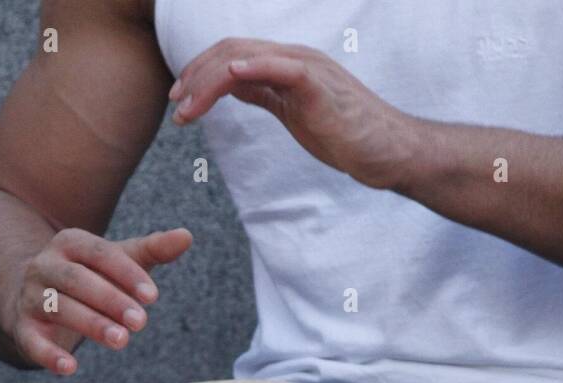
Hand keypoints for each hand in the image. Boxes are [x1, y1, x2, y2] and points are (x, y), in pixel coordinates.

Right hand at [6, 227, 192, 374]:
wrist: (30, 296)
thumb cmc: (88, 276)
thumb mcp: (118, 261)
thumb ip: (152, 249)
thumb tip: (186, 236)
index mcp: (70, 243)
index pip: (100, 254)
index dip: (127, 274)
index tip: (153, 296)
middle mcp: (45, 266)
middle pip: (77, 280)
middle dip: (110, 300)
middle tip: (141, 322)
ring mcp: (31, 297)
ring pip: (59, 308)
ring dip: (91, 324)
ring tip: (121, 341)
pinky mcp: (22, 328)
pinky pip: (32, 341)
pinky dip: (49, 355)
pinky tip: (70, 368)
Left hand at [169, 39, 409, 189]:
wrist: (386, 150)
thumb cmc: (344, 134)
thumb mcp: (293, 110)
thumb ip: (265, 92)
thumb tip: (234, 84)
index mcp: (285, 64)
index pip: (231, 55)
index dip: (199, 73)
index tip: (179, 99)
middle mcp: (293, 58)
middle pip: (231, 51)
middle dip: (195, 77)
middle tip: (176, 106)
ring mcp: (307, 68)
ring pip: (245, 58)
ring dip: (208, 82)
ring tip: (187, 110)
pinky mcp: (319, 87)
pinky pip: (282, 68)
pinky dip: (253, 67)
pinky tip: (229, 76)